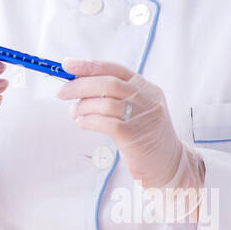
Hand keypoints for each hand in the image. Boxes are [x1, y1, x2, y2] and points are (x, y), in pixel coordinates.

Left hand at [57, 59, 205, 195]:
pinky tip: (82, 123)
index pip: (114, 69)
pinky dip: (89, 121)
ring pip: (106, 103)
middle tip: (61, 92)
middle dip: (79, 86)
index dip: (89, 65)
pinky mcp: (135, 136)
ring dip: (82, 106)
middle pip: (108, 83)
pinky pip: (106, 123)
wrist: (169, 164)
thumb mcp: (135, 109)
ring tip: (74, 114)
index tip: (67, 65)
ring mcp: (143, 116)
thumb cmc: (144, 135)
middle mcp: (147, 98)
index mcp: (146, 87)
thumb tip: (77, 85)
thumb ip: (112, 96)